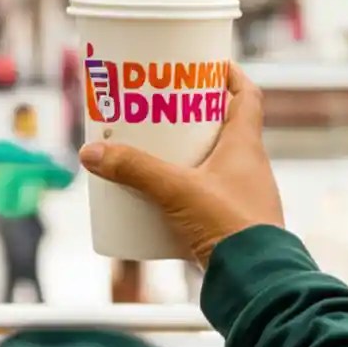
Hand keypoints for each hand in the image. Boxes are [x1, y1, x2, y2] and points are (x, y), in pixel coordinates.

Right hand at [79, 65, 283, 265]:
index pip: (247, 96)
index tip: (205, 65)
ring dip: (189, 154)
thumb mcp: (176, 191)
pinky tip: (161, 198)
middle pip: (224, 127)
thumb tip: (90, 152)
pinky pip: (208, 195)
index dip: (228, 76)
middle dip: (193, 116)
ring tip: (154, 151)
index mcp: (246, 145)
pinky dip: (187, 190)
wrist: (257, 281)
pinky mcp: (232, 223)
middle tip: (162, 109)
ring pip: (215, 163)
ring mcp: (243, 196)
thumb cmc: (229, 226)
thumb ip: (134, 169)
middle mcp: (250, 166)